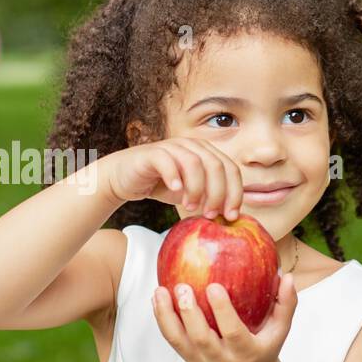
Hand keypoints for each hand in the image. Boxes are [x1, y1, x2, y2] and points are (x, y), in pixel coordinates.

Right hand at [102, 137, 243, 220]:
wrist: (126, 179)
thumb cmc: (163, 186)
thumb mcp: (193, 194)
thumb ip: (211, 199)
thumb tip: (233, 216)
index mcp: (207, 153)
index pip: (231, 170)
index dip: (235, 193)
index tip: (231, 216)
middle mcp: (193, 146)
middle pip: (216, 166)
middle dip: (218, 194)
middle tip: (210, 214)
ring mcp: (172, 146)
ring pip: (195, 163)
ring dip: (196, 189)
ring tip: (189, 207)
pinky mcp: (152, 153)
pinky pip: (167, 161)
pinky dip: (174, 176)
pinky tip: (175, 190)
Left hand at [152, 273, 297, 361]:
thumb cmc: (265, 347)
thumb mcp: (281, 330)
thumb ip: (287, 303)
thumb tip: (288, 277)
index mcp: (246, 352)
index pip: (233, 333)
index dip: (223, 312)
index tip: (214, 286)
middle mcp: (222, 360)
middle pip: (201, 339)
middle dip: (189, 313)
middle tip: (182, 287)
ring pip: (179, 341)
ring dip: (167, 316)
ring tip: (160, 291)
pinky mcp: (189, 359)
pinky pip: (172, 340)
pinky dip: (162, 320)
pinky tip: (157, 299)